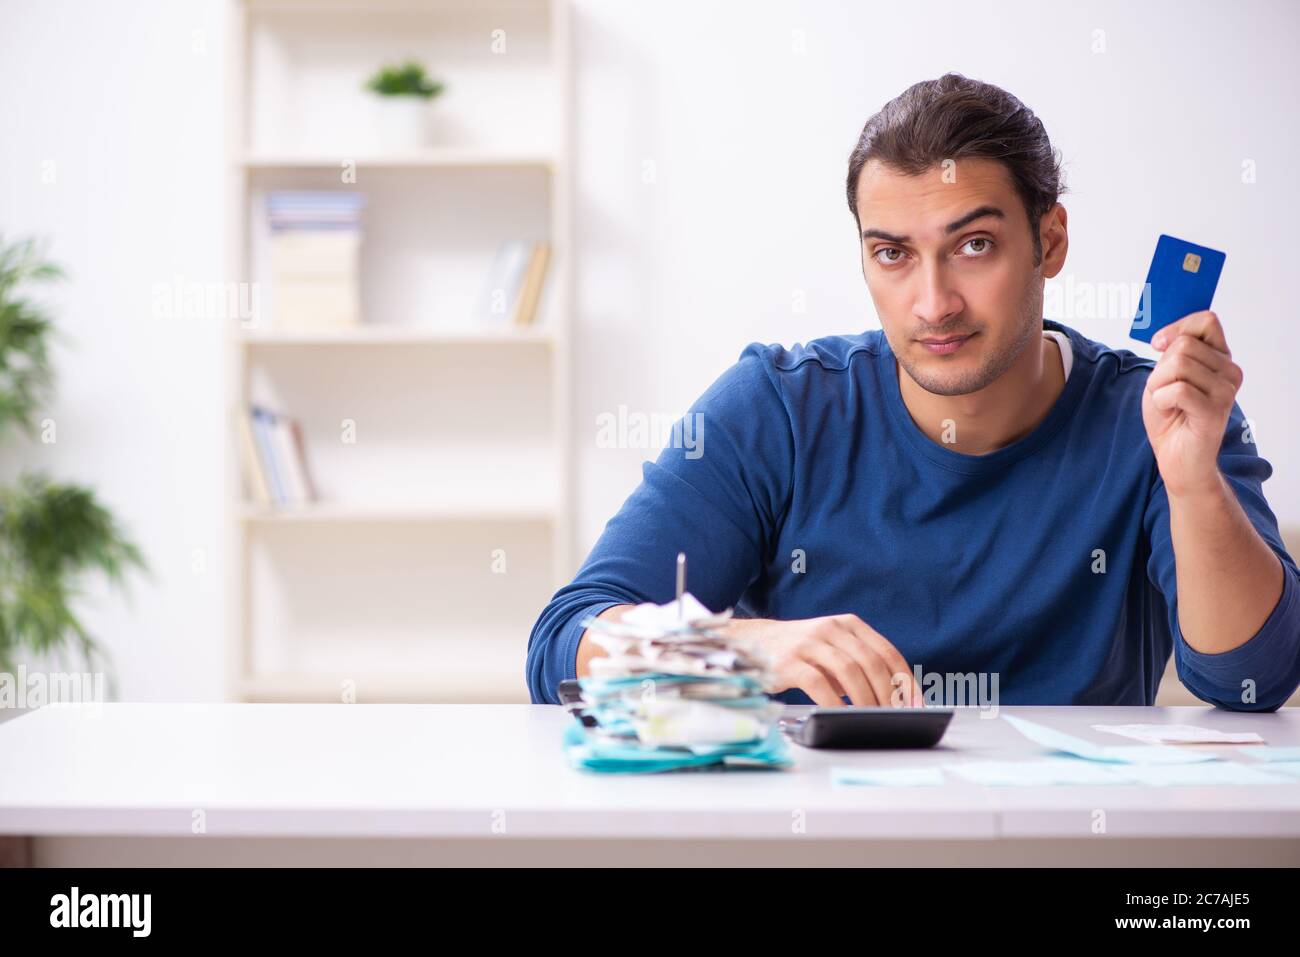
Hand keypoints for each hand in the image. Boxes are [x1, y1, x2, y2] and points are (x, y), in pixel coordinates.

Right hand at [722, 613, 921, 706]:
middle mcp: (831, 628)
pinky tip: (841, 716)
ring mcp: (809, 643)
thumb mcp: (833, 649)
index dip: (905, 680)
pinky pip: (818, 684)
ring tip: (872, 719)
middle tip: (896, 717)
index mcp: (848, 624)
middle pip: (871, 662)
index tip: (917, 704)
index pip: (887, 652)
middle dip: (888, 694)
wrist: (754, 643)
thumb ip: (859, 664)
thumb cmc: (801, 653)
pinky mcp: (789, 661)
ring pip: (849, 672)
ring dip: (866, 700)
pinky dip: (834, 704)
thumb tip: (893, 699)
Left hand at [1141, 311, 1242, 497]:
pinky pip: (1177, 389)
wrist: (1178, 458)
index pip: (1206, 321)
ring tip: (1169, 404)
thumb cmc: (1170, 416)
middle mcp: (1230, 371)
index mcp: (1220, 358)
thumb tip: (1166, 337)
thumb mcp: (1165, 375)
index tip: (1158, 345)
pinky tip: (1171, 413)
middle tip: (1165, 392)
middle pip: (1184, 345)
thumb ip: (1173, 351)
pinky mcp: (1215, 409)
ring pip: (1178, 365)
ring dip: (1159, 386)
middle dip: (1160, 369)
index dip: (1177, 328)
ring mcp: (1226, 390)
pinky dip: (1161, 400)